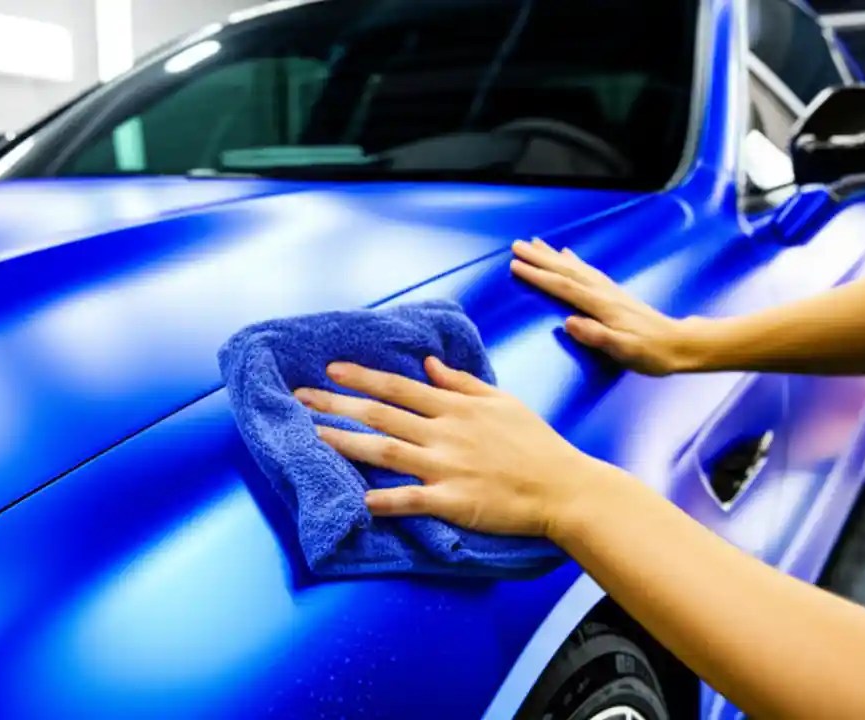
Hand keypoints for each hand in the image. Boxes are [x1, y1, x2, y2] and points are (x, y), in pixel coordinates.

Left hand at [295, 357, 613, 538]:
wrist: (563, 487)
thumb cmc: (536, 443)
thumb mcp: (501, 400)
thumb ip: (461, 383)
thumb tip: (428, 363)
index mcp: (456, 407)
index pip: (399, 387)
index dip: (362, 377)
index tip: (330, 369)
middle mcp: (445, 433)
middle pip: (382, 415)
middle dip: (337, 404)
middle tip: (300, 398)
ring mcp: (447, 467)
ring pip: (387, 451)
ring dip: (347, 442)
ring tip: (313, 435)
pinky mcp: (454, 501)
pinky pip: (413, 499)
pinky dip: (385, 499)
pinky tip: (358, 499)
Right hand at [510, 238, 698, 375]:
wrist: (679, 344)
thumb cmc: (650, 352)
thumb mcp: (623, 350)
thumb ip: (596, 336)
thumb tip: (568, 323)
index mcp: (601, 305)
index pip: (564, 287)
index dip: (539, 275)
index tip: (515, 264)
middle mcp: (603, 292)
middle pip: (566, 270)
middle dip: (540, 258)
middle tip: (516, 245)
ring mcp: (609, 290)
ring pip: (575, 267)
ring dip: (552, 255)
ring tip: (534, 243)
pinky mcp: (613, 293)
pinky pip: (587, 270)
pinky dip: (573, 260)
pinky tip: (567, 254)